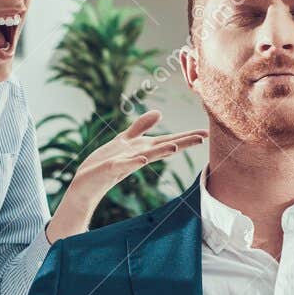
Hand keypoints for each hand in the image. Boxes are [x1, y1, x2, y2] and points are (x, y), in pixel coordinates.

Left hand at [48, 110, 207, 240]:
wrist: (87, 181)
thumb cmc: (107, 161)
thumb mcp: (125, 139)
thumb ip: (142, 127)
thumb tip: (160, 112)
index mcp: (144, 149)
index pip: (169, 141)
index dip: (187, 136)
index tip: (206, 133)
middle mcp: (139, 156)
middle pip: (164, 147)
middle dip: (183, 142)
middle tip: (203, 138)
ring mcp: (127, 163)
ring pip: (148, 156)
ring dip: (161, 151)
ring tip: (176, 146)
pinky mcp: (112, 169)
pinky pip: (125, 164)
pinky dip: (134, 162)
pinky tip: (142, 159)